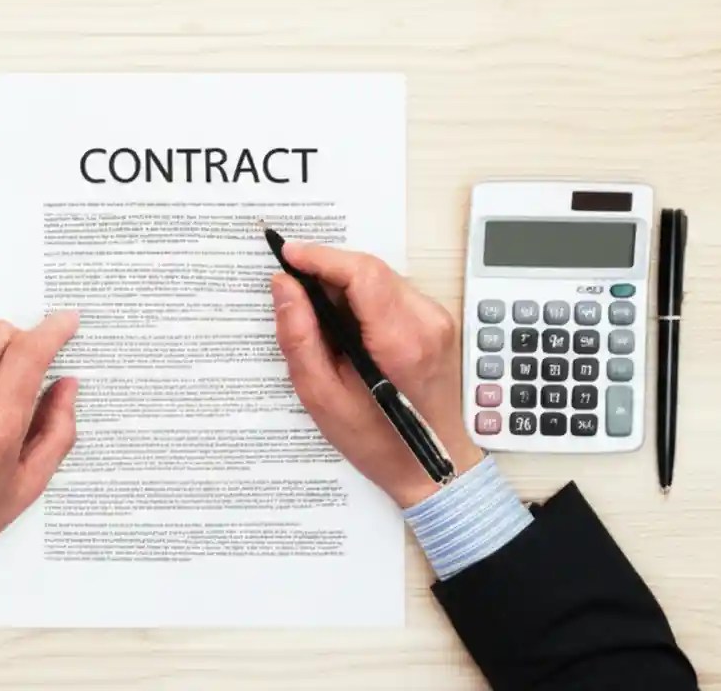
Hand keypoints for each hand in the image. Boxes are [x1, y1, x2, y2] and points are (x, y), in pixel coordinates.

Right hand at [271, 244, 482, 507]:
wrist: (429, 465)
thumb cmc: (376, 441)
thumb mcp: (322, 396)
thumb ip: (299, 337)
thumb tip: (284, 287)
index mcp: (400, 343)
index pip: (362, 273)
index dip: (321, 257)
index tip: (288, 255)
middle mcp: (426, 323)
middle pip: (371, 270)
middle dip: (328, 271)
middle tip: (293, 289)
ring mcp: (437, 320)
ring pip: (381, 278)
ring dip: (345, 285)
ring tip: (317, 314)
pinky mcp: (437, 323)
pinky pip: (392, 293)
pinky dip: (363, 298)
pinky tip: (346, 325)